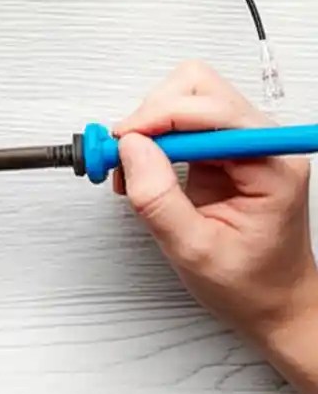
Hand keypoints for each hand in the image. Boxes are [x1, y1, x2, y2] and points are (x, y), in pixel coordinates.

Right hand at [114, 61, 317, 393]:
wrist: (272, 303)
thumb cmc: (250, 284)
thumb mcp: (194, 250)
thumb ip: (158, 197)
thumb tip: (130, 148)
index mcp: (270, 166)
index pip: (213, 111)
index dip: (160, 117)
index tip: (121, 142)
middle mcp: (261, 145)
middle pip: (199, 89)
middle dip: (152, 114)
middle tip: (121, 151)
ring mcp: (242, 145)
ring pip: (185, 99)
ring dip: (148, 127)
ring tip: (129, 168)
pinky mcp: (222, 152)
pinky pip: (179, 124)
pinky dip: (150, 140)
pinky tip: (141, 171)